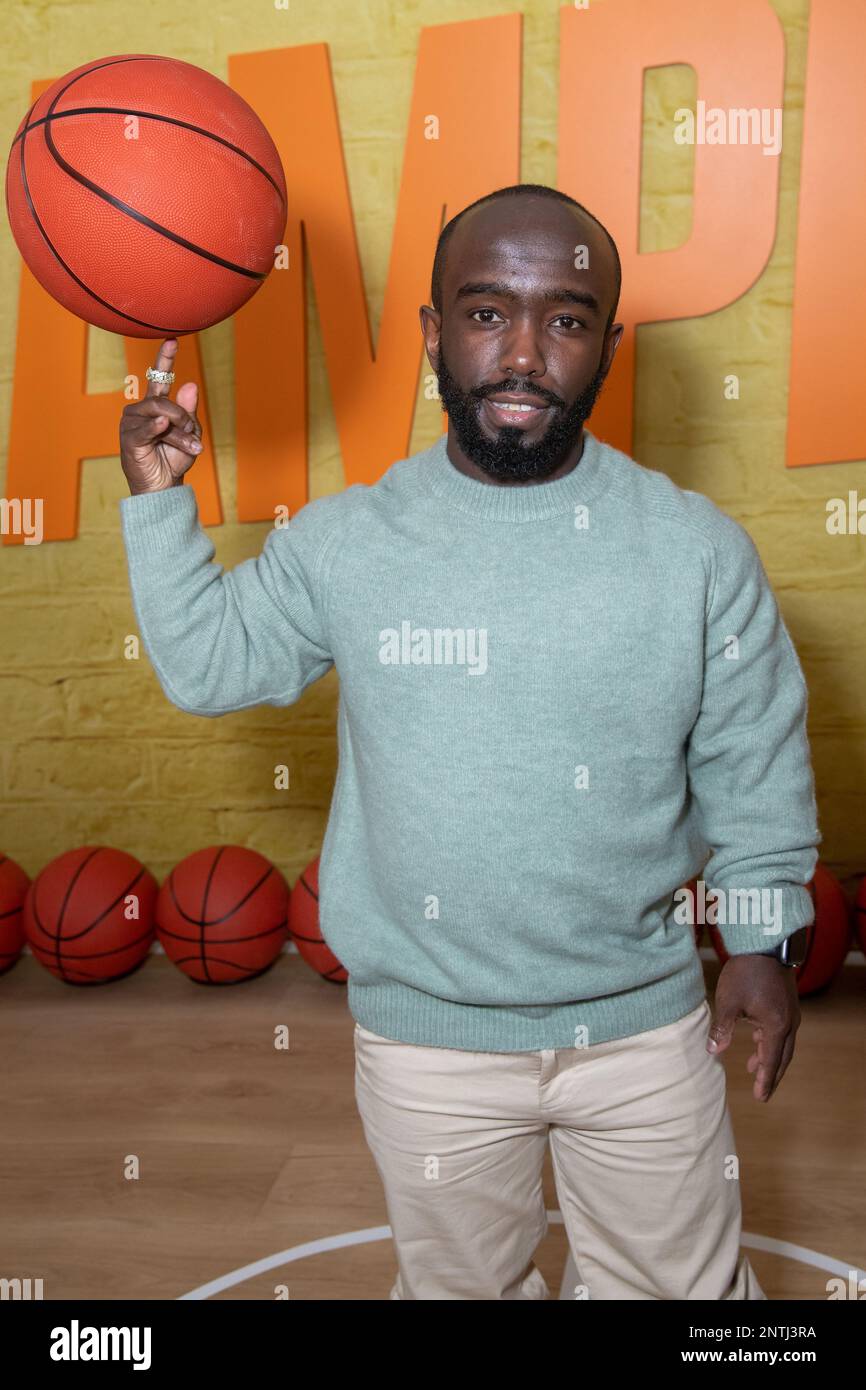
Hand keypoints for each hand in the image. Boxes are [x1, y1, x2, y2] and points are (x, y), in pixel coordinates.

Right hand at [120, 338, 202, 494]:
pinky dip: (157, 428)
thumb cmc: (173, 459)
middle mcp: (140, 410)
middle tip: (193, 436)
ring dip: (179, 432)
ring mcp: (131, 423)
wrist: (164, 487)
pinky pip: (146, 428)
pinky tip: (162, 426)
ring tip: (190, 447)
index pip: (159, 378)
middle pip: (163, 401)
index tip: (172, 339)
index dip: (165, 358)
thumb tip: (190, 384)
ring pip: (160, 415)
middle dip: (183, 417)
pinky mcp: (128, 439)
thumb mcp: (189, 433)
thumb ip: (188, 411)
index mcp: (155, 406)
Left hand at [706, 955, 800, 1101]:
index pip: (771, 1062)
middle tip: (762, 1093)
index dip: (764, 1081)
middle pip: (782, 1057)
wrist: (764, 944)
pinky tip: (758, 1040)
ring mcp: (790, 1012)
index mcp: (775, 1026)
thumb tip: (713, 1052)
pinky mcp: (787, 1003)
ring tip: (754, 1069)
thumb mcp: (728, 1001)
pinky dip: (770, 1041)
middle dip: (771, 1075)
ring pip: (783, 1044)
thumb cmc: (745, 972)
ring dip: (770, 1058)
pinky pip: (782, 1030)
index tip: (760, 1098)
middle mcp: (788, 1023)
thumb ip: (722, 1028)